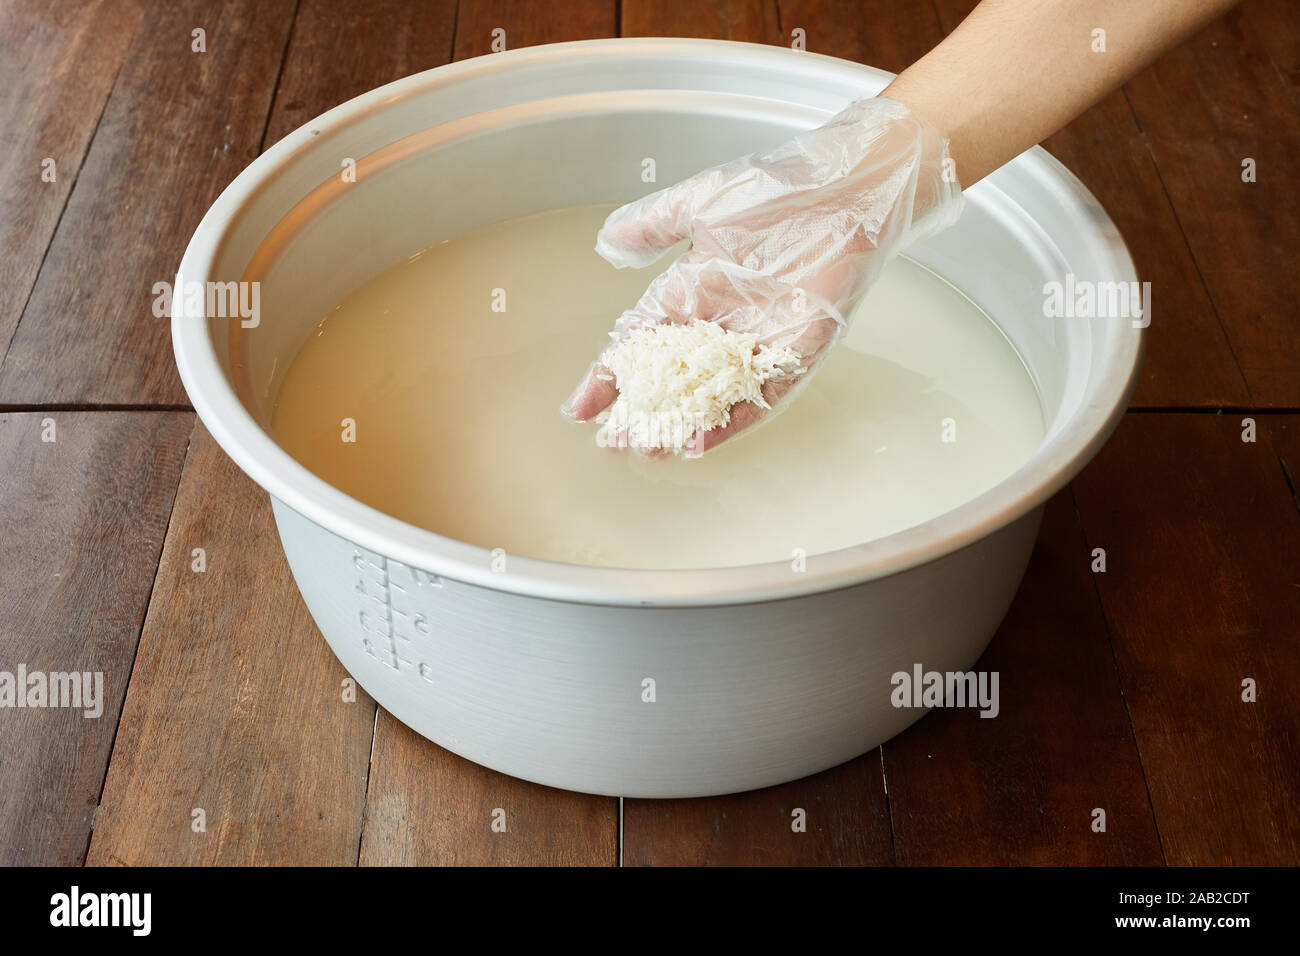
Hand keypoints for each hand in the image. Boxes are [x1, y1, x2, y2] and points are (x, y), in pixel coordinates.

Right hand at [562, 95, 962, 455]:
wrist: (846, 189)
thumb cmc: (777, 189)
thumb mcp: (698, 205)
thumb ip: (651, 226)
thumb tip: (606, 243)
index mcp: (692, 290)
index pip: (641, 343)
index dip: (610, 375)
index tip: (583, 406)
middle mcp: (722, 323)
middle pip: (674, 380)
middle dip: (644, 412)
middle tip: (614, 441)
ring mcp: (759, 342)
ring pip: (713, 396)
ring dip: (683, 424)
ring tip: (652, 450)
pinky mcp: (797, 353)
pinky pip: (762, 396)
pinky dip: (733, 420)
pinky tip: (703, 442)